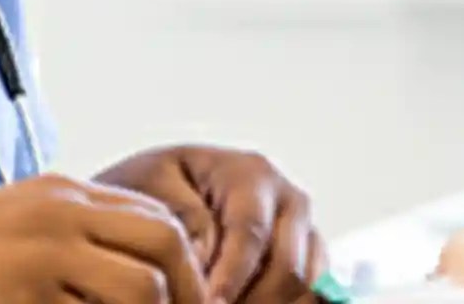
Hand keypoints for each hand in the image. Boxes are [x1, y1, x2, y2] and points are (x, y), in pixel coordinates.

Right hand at [0, 173, 213, 302]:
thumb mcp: (13, 233)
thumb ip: (70, 241)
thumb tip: (138, 282)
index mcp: (59, 193)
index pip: (159, 220)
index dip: (187, 272)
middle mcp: (57, 212)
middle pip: (167, 244)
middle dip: (188, 295)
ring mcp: (39, 252)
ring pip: (143, 290)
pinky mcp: (19, 293)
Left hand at [93, 145, 326, 303]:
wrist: (166, 185)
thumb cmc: (156, 182)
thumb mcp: (154, 183)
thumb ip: (183, 218)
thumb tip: (205, 258)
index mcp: (252, 174)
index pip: (250, 232)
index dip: (231, 275)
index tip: (208, 303)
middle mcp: (289, 200)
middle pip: (288, 269)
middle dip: (250, 301)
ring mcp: (305, 232)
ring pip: (305, 290)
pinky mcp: (310, 260)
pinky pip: (309, 297)